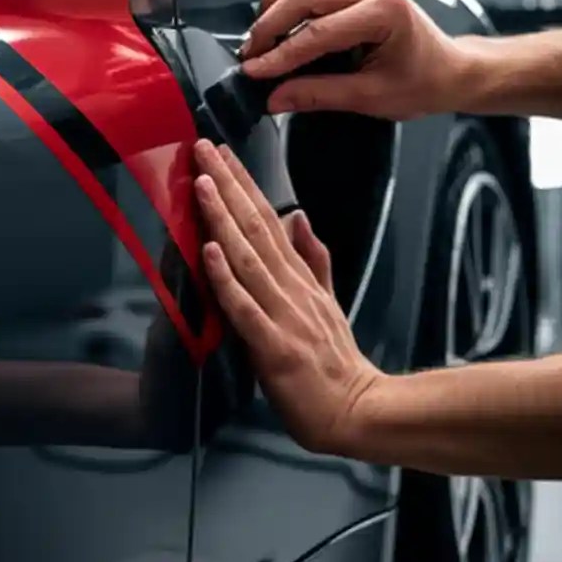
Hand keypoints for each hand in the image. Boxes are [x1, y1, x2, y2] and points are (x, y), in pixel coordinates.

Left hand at [192, 139, 383, 453]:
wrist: (359, 414)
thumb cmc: (336, 365)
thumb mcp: (329, 303)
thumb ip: (314, 260)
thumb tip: (300, 217)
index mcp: (302, 280)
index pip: (270, 221)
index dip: (244, 185)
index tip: (221, 153)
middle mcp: (293, 290)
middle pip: (257, 228)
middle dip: (228, 186)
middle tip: (203, 148)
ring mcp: (284, 317)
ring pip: (248, 258)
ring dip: (223, 219)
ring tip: (202, 183)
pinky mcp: (275, 348)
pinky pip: (245, 308)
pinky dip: (226, 278)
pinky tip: (208, 250)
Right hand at [240, 0, 476, 119]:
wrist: (447, 69)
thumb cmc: (421, 81)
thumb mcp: (371, 98)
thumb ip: (319, 95)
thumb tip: (276, 96)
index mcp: (385, 13)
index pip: (317, 32)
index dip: (280, 54)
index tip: (255, 70)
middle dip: (271, 24)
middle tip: (252, 53)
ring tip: (262, 27)